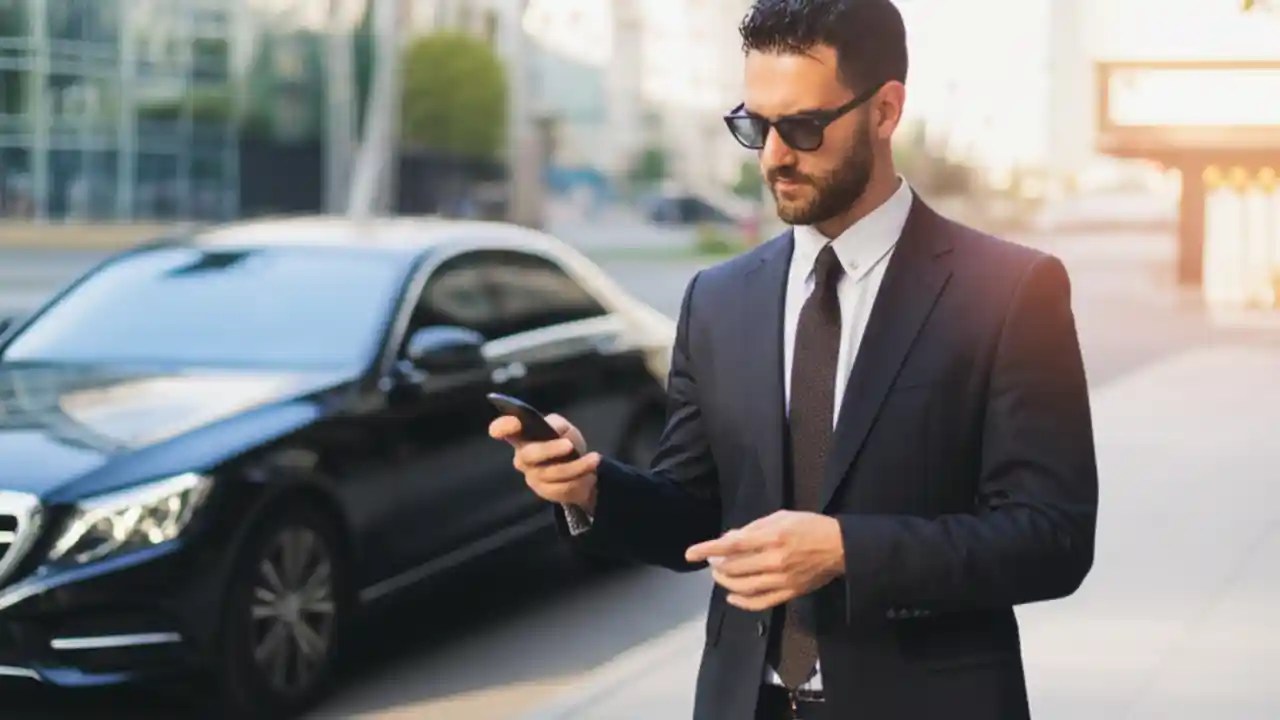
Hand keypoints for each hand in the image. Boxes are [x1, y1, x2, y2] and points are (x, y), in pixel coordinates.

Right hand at [489, 413, 600, 514]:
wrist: (580, 470)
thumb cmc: (565, 442)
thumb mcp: (563, 428)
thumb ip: (557, 425)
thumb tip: (554, 430)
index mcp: (522, 436)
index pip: (504, 430)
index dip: (503, 427)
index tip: (509, 425)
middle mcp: (522, 457)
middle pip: (530, 454)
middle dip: (551, 449)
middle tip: (570, 445)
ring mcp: (532, 476)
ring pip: (553, 473)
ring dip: (578, 466)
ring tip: (595, 459)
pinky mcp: (545, 492)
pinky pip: (564, 487)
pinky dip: (581, 478)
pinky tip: (589, 473)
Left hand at [684, 511, 844, 610]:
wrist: (840, 547)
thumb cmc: (809, 526)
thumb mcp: (780, 517)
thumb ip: (753, 528)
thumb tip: (727, 538)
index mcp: (771, 537)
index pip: (731, 545)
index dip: (708, 549)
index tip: (690, 554)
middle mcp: (773, 560)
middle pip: (733, 568)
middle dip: (716, 565)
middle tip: (712, 562)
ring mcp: (781, 580)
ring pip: (742, 587)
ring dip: (725, 582)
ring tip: (719, 575)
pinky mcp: (788, 593)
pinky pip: (759, 603)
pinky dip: (741, 602)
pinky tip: (732, 597)